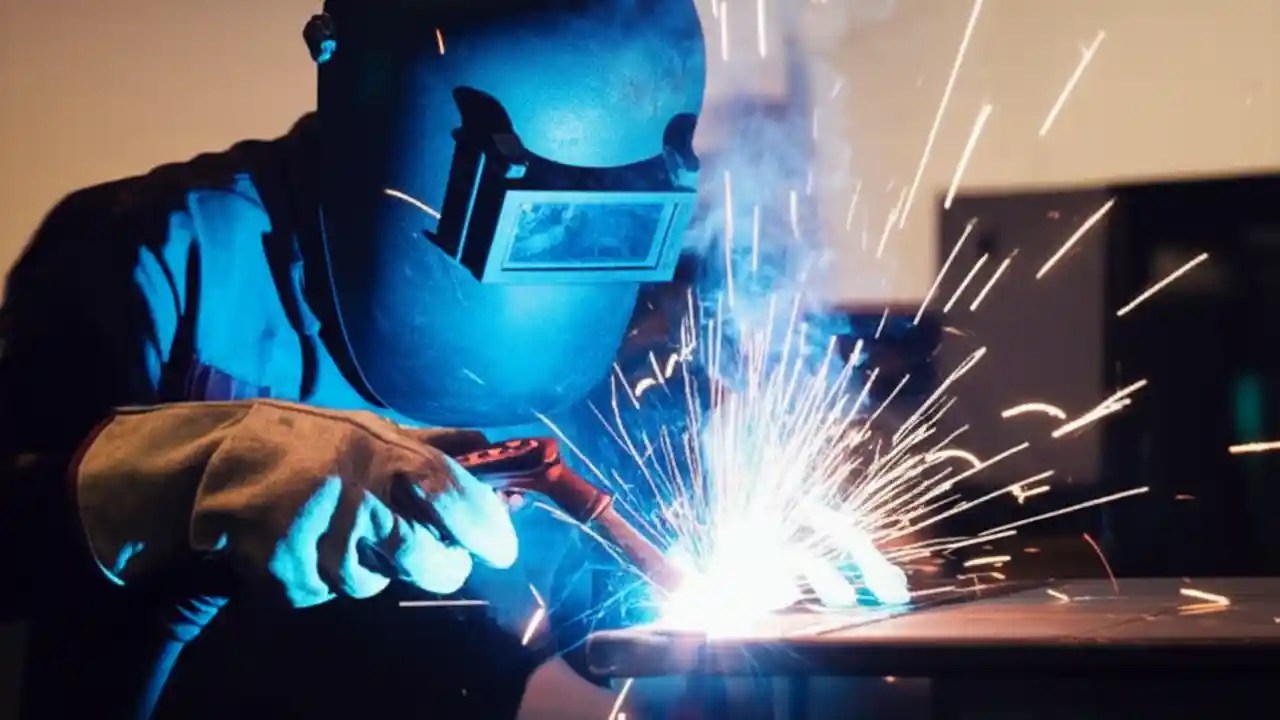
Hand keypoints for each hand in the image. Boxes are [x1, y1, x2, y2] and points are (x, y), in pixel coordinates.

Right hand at [73, 400, 516, 606]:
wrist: (207, 459)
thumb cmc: (299, 439)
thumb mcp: (365, 426)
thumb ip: (428, 443)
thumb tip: (488, 442)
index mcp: (381, 452)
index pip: (450, 491)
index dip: (485, 523)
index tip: (504, 548)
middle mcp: (355, 495)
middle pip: (423, 556)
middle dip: (441, 567)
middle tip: (443, 562)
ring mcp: (318, 536)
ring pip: (373, 582)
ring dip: (371, 569)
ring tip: (346, 535)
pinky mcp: (285, 572)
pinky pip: (326, 592)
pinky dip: (323, 578)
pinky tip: (306, 546)